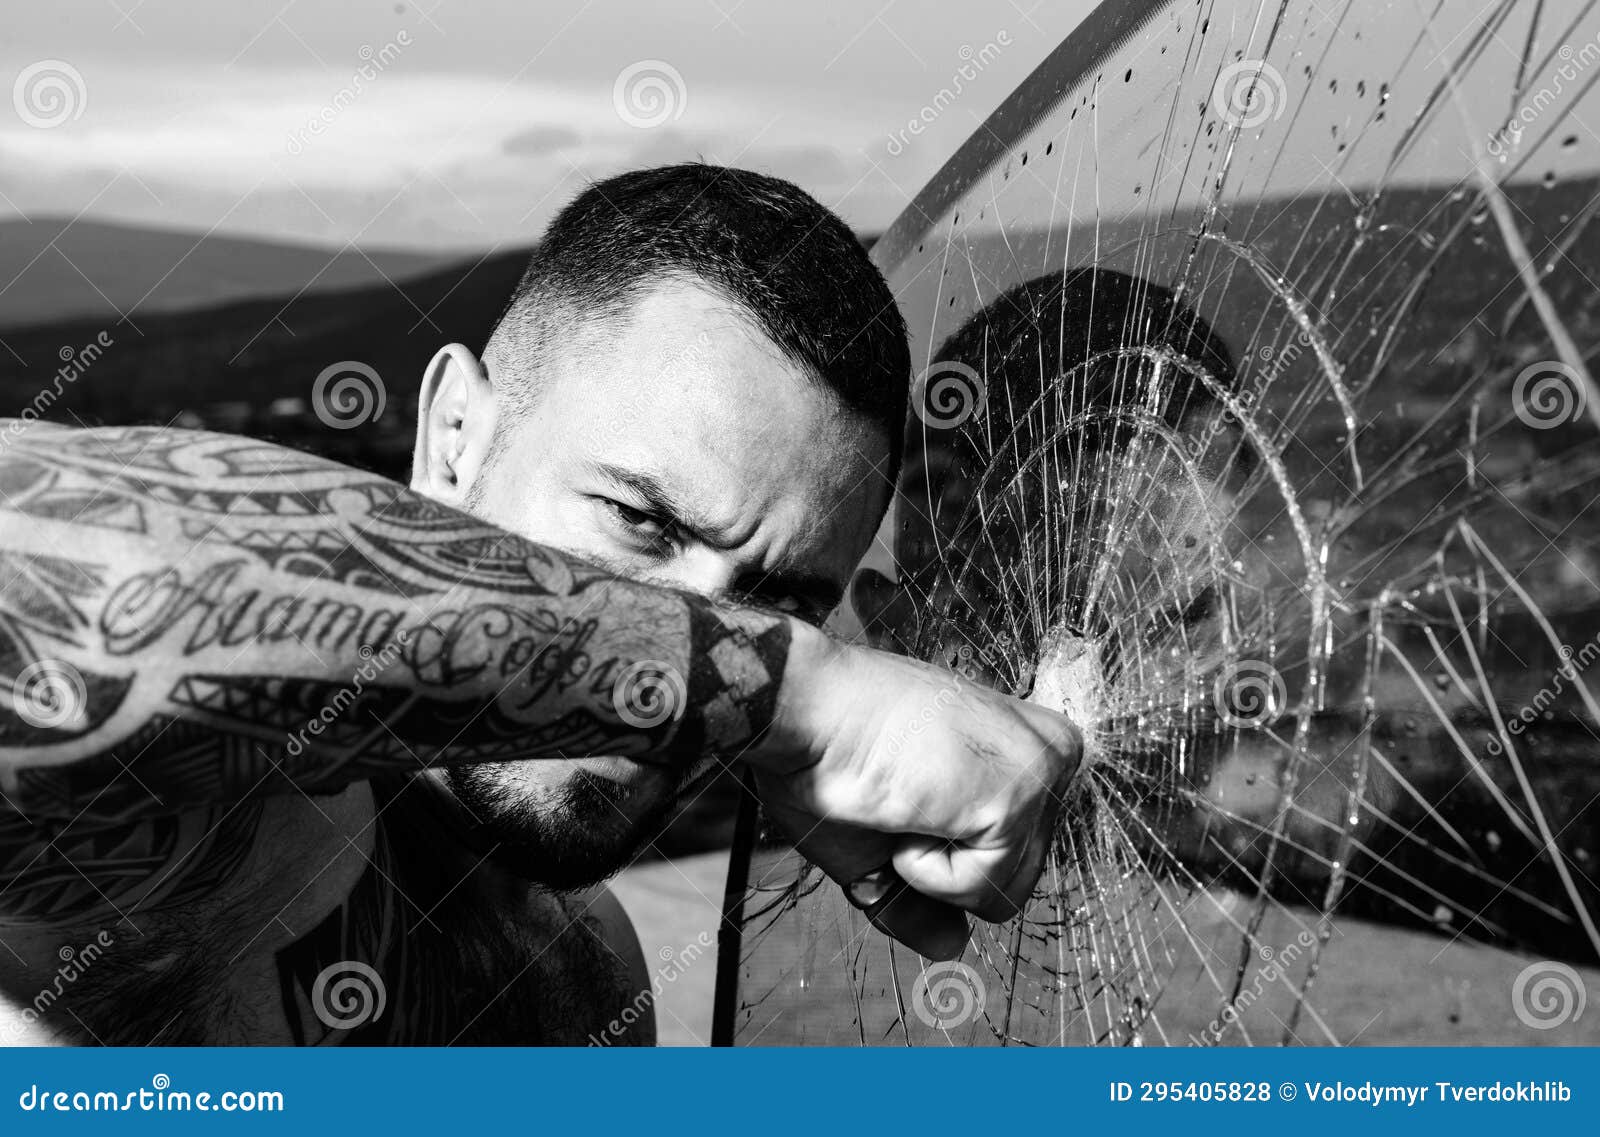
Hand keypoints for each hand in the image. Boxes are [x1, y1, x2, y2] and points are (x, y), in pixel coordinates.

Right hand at [749, 624, 1081, 958]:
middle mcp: (1050, 751)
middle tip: (899, 801)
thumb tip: (952, 947)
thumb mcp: (885, 837)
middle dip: (946, 865)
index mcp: (1022, 746)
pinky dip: (927, 869)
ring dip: (934, 868)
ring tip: (904, 799)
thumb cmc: (830, 751)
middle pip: (1019, 875)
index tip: (908, 800)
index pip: (1018, 848)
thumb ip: (929, 894)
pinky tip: (907, 805)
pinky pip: (983, 889)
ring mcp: (1043, 773)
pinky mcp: (1019, 799)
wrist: (803, 710)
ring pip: (1006, 891)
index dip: (952, 850)